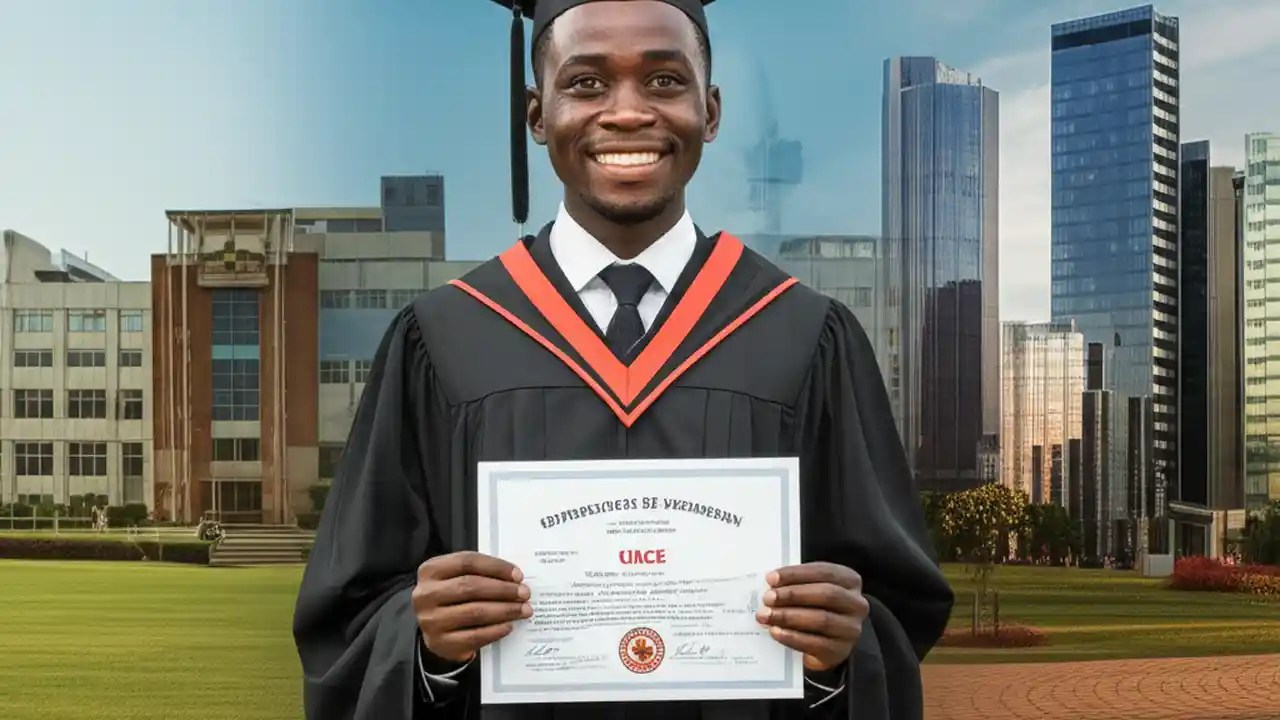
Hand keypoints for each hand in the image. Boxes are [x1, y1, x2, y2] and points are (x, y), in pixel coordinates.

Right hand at [412, 551, 531, 662]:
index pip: (466, 562)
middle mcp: (426, 594)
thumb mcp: (457, 577)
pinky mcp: (439, 643)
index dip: (495, 567)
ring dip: (504, 610)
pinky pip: (473, 636)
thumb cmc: (452, 597)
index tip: (518, 574)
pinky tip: (508, 626)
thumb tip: (515, 579)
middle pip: (470, 586)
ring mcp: (430, 620)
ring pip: (474, 612)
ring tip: (523, 610)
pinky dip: (495, 630)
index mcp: (430, 570)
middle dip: (503, 589)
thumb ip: (480, 573)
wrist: (434, 628)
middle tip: (524, 593)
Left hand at [755, 562, 867, 670]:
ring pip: (821, 619)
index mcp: (850, 581)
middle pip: (826, 594)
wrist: (827, 643)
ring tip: (766, 615)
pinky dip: (792, 637)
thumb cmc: (815, 608)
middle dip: (793, 595)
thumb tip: (770, 584)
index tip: (771, 578)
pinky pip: (815, 643)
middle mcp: (856, 604)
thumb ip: (796, 584)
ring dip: (788, 616)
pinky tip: (775, 632)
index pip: (824, 572)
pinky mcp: (840, 651)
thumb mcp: (811, 590)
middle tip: (768, 597)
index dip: (796, 574)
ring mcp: (851, 629)